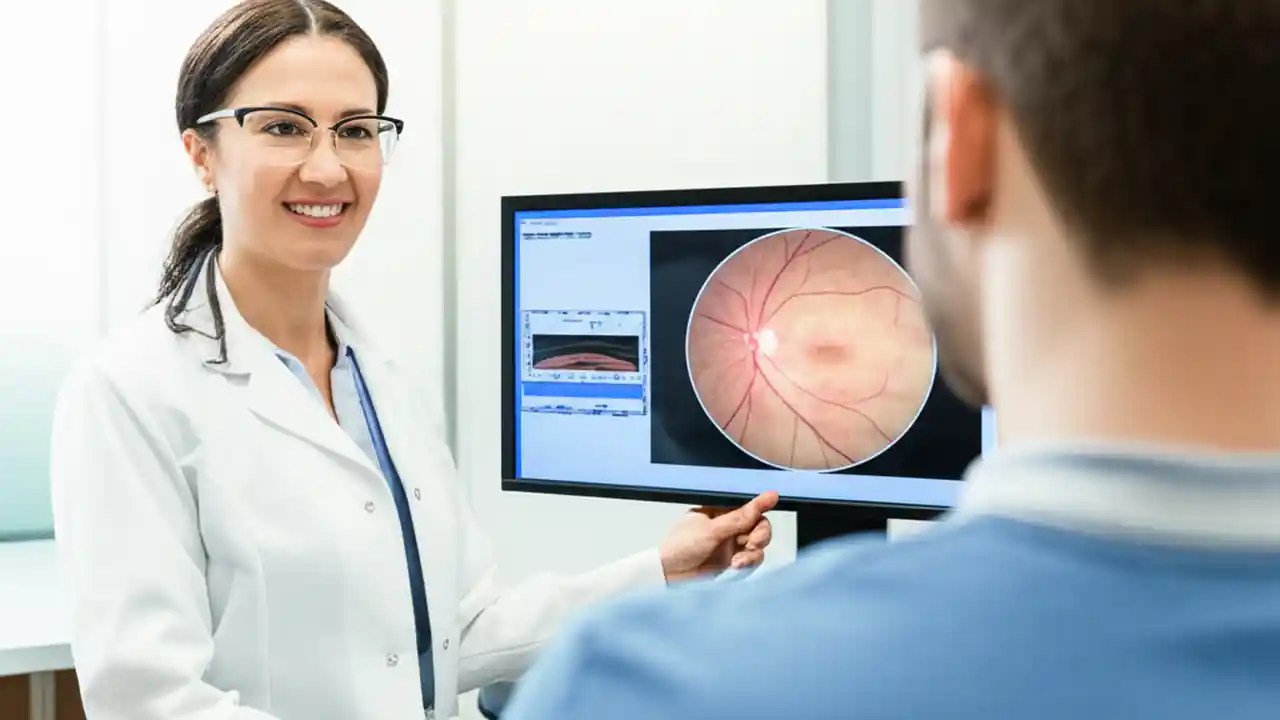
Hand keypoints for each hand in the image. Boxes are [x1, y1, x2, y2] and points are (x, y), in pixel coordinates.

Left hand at [658, 491, 778, 583]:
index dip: (761, 503)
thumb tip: (763, 500)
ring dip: (754, 552)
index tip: (773, 498)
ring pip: (759, 545)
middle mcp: (728, 528)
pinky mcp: (733, 565)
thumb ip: (739, 519)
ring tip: (738, 561)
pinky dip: (748, 564)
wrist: (668, 576)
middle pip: (759, 525)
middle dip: (761, 533)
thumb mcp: (711, 530)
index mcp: (720, 512)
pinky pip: (752, 561)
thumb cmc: (680, 547)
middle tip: (752, 542)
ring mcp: (732, 547)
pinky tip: (735, 567)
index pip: (746, 505)